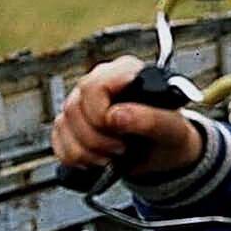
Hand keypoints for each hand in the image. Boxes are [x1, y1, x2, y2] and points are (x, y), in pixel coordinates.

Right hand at [50, 55, 203, 177]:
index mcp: (126, 72)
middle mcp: (100, 81)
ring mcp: (82, 102)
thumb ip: (150, 119)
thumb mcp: (173, 129)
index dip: (101, 112)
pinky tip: (98, 158)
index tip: (119, 131)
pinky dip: (77, 158)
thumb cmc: (171, 135)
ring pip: (63, 125)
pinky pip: (58, 142)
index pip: (95, 85)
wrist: (164, 155)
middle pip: (74, 107)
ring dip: (88, 151)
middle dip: (97, 138)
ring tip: (114, 155)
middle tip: (121, 149)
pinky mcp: (70, 123)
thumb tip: (117, 115)